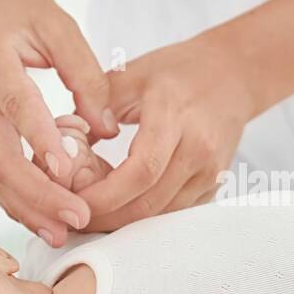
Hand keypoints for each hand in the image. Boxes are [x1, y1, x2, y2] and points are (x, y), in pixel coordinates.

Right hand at [0, 0, 119, 244]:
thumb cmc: (20, 8)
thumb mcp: (57, 25)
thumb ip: (85, 73)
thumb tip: (108, 129)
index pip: (15, 104)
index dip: (38, 137)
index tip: (65, 169)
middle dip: (37, 192)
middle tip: (78, 216)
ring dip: (26, 208)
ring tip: (63, 233)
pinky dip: (18, 202)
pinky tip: (46, 224)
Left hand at [77, 35, 256, 230]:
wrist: (234, 74)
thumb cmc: (179, 71)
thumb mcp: (130, 75)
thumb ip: (92, 108)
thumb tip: (59, 145)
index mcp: (175, 116)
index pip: (140, 170)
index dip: (104, 195)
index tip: (72, 199)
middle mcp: (199, 148)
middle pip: (149, 202)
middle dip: (106, 217)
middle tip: (71, 217)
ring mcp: (211, 171)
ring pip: (162, 215)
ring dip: (123, 222)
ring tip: (90, 215)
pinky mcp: (214, 184)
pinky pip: (174, 213)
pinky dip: (144, 217)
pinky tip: (120, 209)